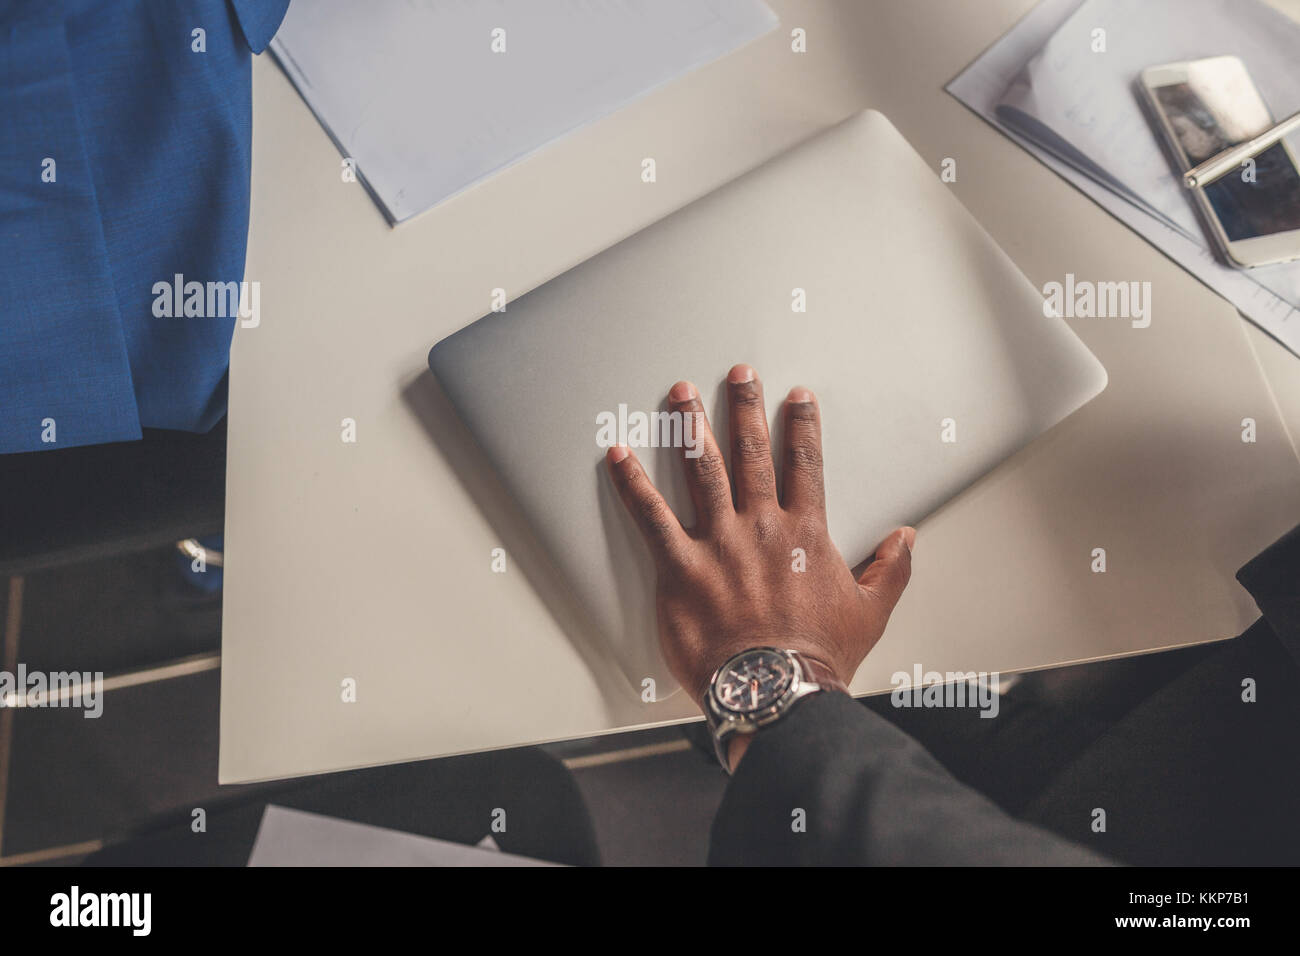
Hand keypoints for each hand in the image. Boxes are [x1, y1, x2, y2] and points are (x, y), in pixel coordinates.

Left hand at [604, 363, 914, 714]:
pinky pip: (651, 517)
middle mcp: (761, 528)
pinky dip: (632, 484)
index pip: (804, 465)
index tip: (797, 398)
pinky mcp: (681, 568)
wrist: (776, 690)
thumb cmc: (816, 657)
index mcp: (804, 534)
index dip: (801, 427)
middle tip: (739, 375)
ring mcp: (719, 544)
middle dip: (745, 408)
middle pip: (751, 453)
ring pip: (702, 470)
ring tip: (681, 394)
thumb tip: (906, 539)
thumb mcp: (870, 612)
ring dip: (691, 427)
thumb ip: (889, 570)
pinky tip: (619, 456)